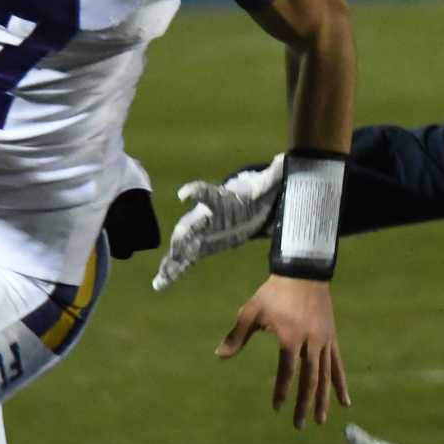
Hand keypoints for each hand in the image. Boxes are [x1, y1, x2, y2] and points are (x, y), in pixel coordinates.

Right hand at [153, 155, 285, 291]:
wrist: (242, 207)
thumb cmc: (253, 196)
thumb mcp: (265, 186)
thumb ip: (274, 175)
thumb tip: (284, 159)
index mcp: (219, 200)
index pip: (207, 194)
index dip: (195, 192)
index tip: (184, 194)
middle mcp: (205, 217)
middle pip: (189, 225)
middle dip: (182, 235)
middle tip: (176, 245)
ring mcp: (199, 234)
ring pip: (181, 246)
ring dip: (172, 259)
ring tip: (161, 276)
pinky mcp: (200, 248)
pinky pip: (184, 261)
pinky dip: (172, 271)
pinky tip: (160, 284)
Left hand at [216, 274, 351, 427]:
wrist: (303, 273)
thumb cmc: (274, 292)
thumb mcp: (252, 311)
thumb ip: (237, 335)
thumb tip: (219, 356)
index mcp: (291, 337)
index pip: (287, 371)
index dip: (281, 390)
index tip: (276, 408)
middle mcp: (311, 343)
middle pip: (310, 379)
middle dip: (304, 404)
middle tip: (299, 425)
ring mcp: (324, 341)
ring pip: (326, 376)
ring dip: (323, 400)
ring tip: (320, 420)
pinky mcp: (332, 338)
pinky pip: (338, 365)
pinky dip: (341, 384)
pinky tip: (345, 402)